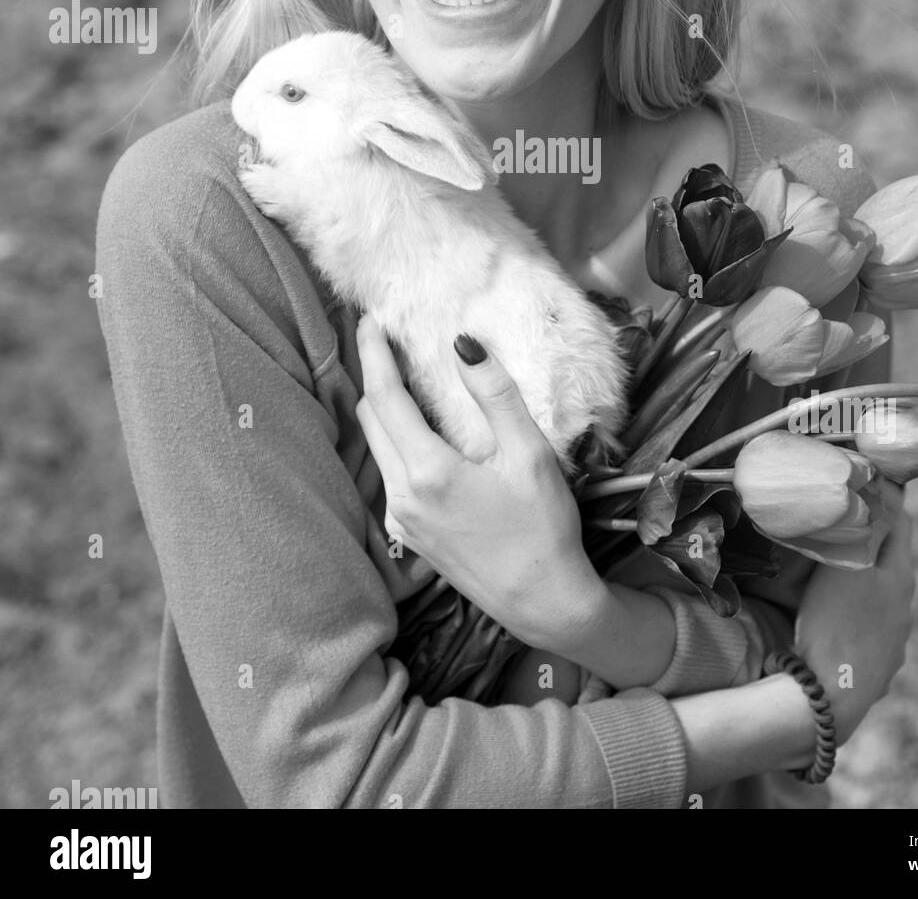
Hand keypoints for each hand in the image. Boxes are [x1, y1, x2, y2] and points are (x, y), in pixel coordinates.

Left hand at [355, 313, 604, 650]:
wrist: (542, 602)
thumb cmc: (543, 527)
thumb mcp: (530, 455)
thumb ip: (495, 395)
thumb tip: (463, 343)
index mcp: (427, 471)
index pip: (384, 396)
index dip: (373, 353)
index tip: (370, 319)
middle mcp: (400, 495)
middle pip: (371, 419)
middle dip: (373, 374)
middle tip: (384, 338)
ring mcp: (400, 519)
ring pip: (376, 447)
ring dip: (381, 407)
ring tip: (399, 374)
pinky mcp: (409, 534)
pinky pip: (389, 472)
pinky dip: (394, 439)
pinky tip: (416, 427)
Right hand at [794, 492, 914, 745]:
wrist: (829, 698)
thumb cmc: (836, 622)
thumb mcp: (850, 563)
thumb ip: (869, 526)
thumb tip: (885, 486)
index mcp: (900, 576)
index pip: (900, 521)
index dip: (885, 497)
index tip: (867, 478)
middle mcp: (904, 608)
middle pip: (890, 559)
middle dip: (872, 537)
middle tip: (844, 518)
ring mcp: (892, 642)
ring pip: (879, 596)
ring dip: (862, 578)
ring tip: (833, 568)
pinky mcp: (876, 667)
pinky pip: (867, 627)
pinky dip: (854, 613)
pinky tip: (834, 616)